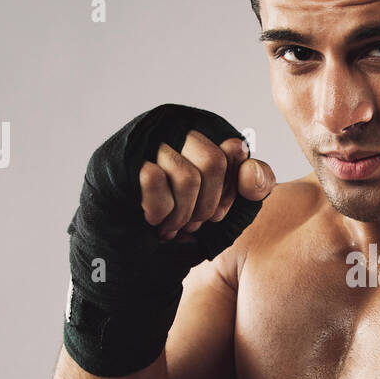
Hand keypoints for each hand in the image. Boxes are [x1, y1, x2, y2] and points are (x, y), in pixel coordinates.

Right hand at [141, 133, 274, 241]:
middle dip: (206, 206)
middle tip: (192, 225)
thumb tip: (250, 169)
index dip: (229, 192)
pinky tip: (153, 220)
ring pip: (186, 176)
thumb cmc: (181, 220)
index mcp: (204, 136)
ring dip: (182, 214)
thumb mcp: (227, 203)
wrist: (132, 248)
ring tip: (171, 227)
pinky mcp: (125, 158)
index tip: (217, 215)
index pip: (233, 153)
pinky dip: (158, 210)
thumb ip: (255, 183)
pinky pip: (153, 178)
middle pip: (213, 162)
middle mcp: (177, 130)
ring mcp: (149, 141)